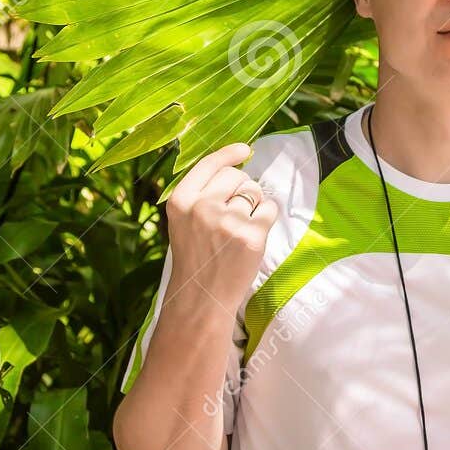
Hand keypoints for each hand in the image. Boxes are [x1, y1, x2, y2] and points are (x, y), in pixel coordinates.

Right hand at [161, 141, 281, 315]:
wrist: (201, 300)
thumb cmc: (196, 258)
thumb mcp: (184, 221)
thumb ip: (202, 194)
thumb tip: (237, 164)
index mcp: (181, 201)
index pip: (209, 164)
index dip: (229, 154)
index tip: (244, 150)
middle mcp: (202, 207)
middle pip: (236, 175)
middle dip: (242, 186)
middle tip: (236, 211)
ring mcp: (227, 222)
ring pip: (254, 191)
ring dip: (254, 204)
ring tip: (240, 229)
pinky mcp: (251, 236)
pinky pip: (269, 208)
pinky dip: (266, 216)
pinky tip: (254, 233)